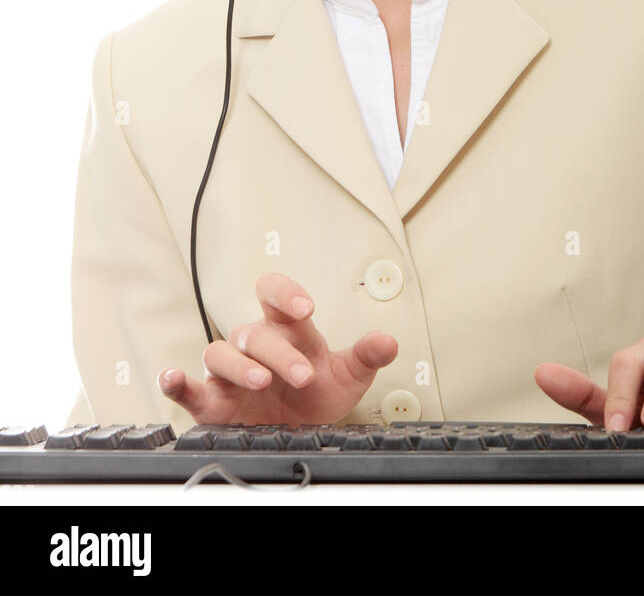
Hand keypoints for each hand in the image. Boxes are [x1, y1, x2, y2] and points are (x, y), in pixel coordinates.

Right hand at [157, 272, 397, 426]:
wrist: (300, 434)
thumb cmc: (317, 395)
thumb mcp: (347, 377)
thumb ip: (365, 356)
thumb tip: (389, 342)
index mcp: (286, 330)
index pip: (275, 293)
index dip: (284, 294)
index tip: (304, 308)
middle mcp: (255, 345)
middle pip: (255, 333)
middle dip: (279, 353)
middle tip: (303, 377)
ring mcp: (231, 373)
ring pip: (220, 353)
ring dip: (240, 366)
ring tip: (261, 382)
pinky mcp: (212, 403)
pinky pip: (189, 388)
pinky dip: (176, 383)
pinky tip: (171, 378)